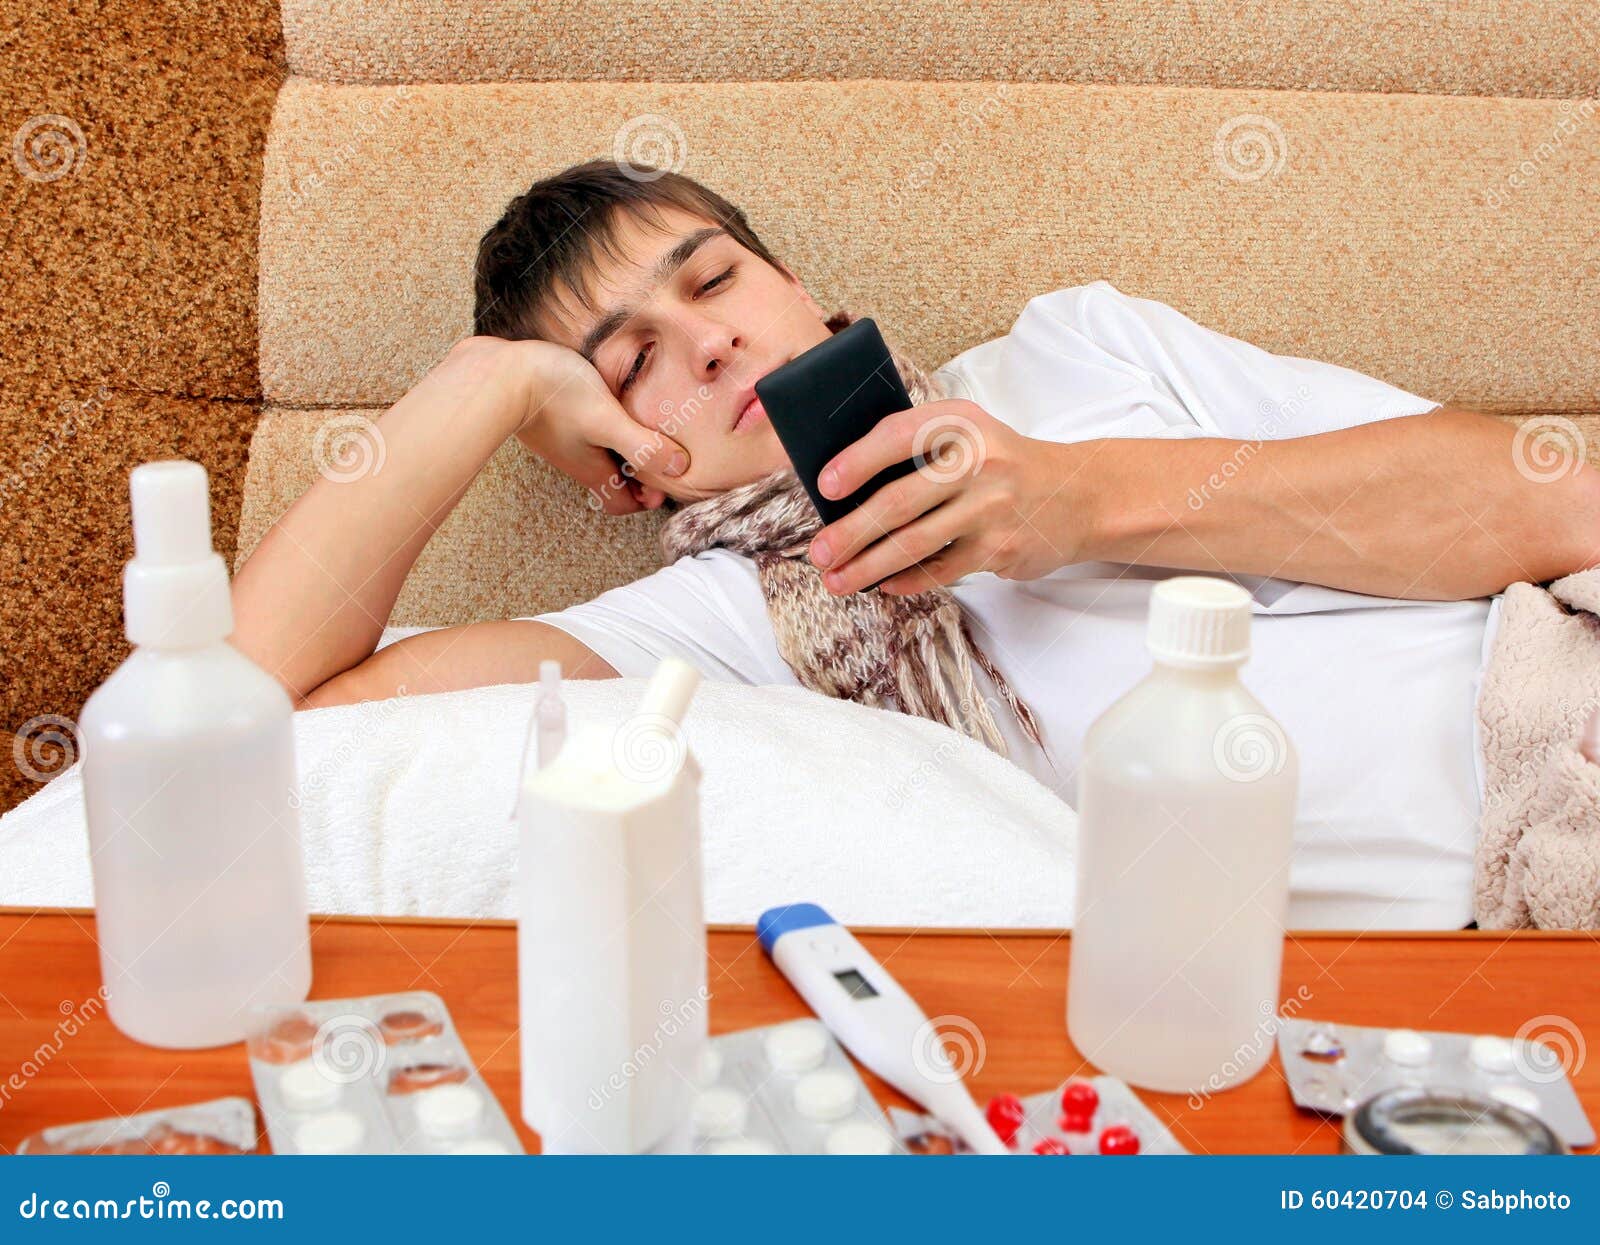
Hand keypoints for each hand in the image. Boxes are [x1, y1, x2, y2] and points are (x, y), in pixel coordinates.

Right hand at [510, 340, 690, 514]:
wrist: (499, 374)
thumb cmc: (555, 396)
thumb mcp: (607, 421)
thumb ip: (642, 445)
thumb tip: (680, 468)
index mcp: (593, 470)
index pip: (622, 504)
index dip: (647, 499)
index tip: (667, 478)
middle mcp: (577, 460)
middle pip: (614, 481)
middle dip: (640, 474)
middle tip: (663, 451)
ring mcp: (563, 440)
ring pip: (601, 455)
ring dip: (625, 448)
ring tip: (646, 424)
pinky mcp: (553, 417)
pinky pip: (586, 432)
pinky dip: (607, 426)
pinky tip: (616, 400)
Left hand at [805, 399, 1089, 594]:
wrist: (1078, 495)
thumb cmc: (1002, 463)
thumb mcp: (969, 434)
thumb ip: (917, 449)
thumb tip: (844, 490)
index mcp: (961, 422)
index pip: (898, 435)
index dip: (857, 461)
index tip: (824, 487)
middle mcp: (978, 461)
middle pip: (899, 500)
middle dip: (850, 531)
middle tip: (817, 553)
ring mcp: (991, 507)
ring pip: (915, 543)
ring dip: (868, 566)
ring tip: (836, 581)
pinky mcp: (1000, 547)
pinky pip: (941, 569)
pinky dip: (907, 580)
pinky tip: (883, 585)